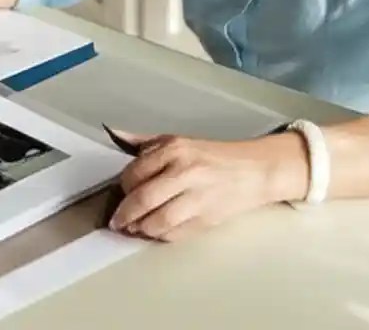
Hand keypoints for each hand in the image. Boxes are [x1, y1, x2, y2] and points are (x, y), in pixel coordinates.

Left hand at [106, 129, 306, 241]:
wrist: (255, 170)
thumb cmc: (214, 157)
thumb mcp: (179, 141)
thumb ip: (145, 141)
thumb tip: (114, 133)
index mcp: (175, 150)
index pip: (135, 172)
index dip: (123, 187)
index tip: (120, 193)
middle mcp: (185, 172)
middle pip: (143, 199)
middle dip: (125, 214)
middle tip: (118, 221)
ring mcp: (197, 197)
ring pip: (158, 221)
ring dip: (141, 228)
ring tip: (135, 228)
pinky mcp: (207, 218)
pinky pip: (176, 233)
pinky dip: (161, 235)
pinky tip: (156, 231)